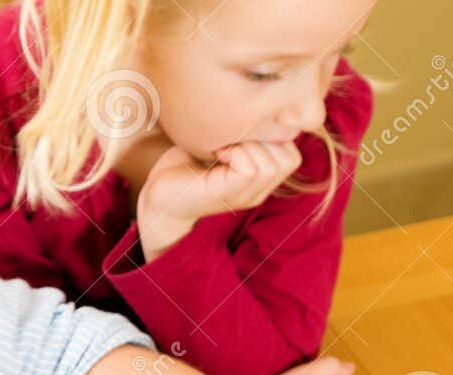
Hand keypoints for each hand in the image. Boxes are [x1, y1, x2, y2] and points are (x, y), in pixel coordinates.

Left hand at [137, 142, 302, 260]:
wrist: (160, 197)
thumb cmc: (185, 164)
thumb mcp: (220, 140)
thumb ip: (243, 130)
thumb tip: (262, 100)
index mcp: (261, 180)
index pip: (293, 153)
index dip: (273, 134)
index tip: (239, 133)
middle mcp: (259, 192)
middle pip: (289, 158)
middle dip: (263, 138)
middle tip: (230, 140)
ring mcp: (246, 197)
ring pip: (273, 163)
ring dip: (248, 145)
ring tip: (223, 148)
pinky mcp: (230, 196)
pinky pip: (251, 167)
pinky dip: (235, 152)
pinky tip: (216, 154)